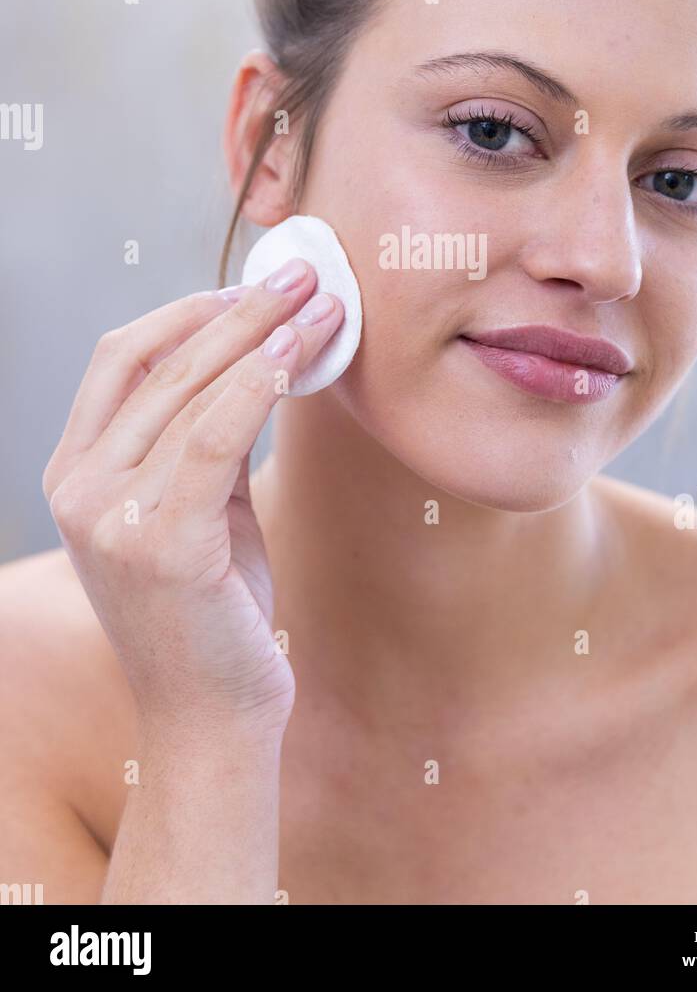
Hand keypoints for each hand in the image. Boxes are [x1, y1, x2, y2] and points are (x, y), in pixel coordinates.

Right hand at [42, 261, 343, 741]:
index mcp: (76, 473)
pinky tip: (300, 352)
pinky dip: (259, 384)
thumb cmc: (215, 609)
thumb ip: (207, 436)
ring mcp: (110, 516)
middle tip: (307, 275)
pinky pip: (215, 437)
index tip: (252, 287)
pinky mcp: (161, 542)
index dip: (186, 311)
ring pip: (193, 391)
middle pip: (161, 362)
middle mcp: (80, 488)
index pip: (120, 358)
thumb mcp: (200, 506)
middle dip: (241, 309)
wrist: (213, 716)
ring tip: (326, 304)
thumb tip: (259, 352)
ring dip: (267, 336)